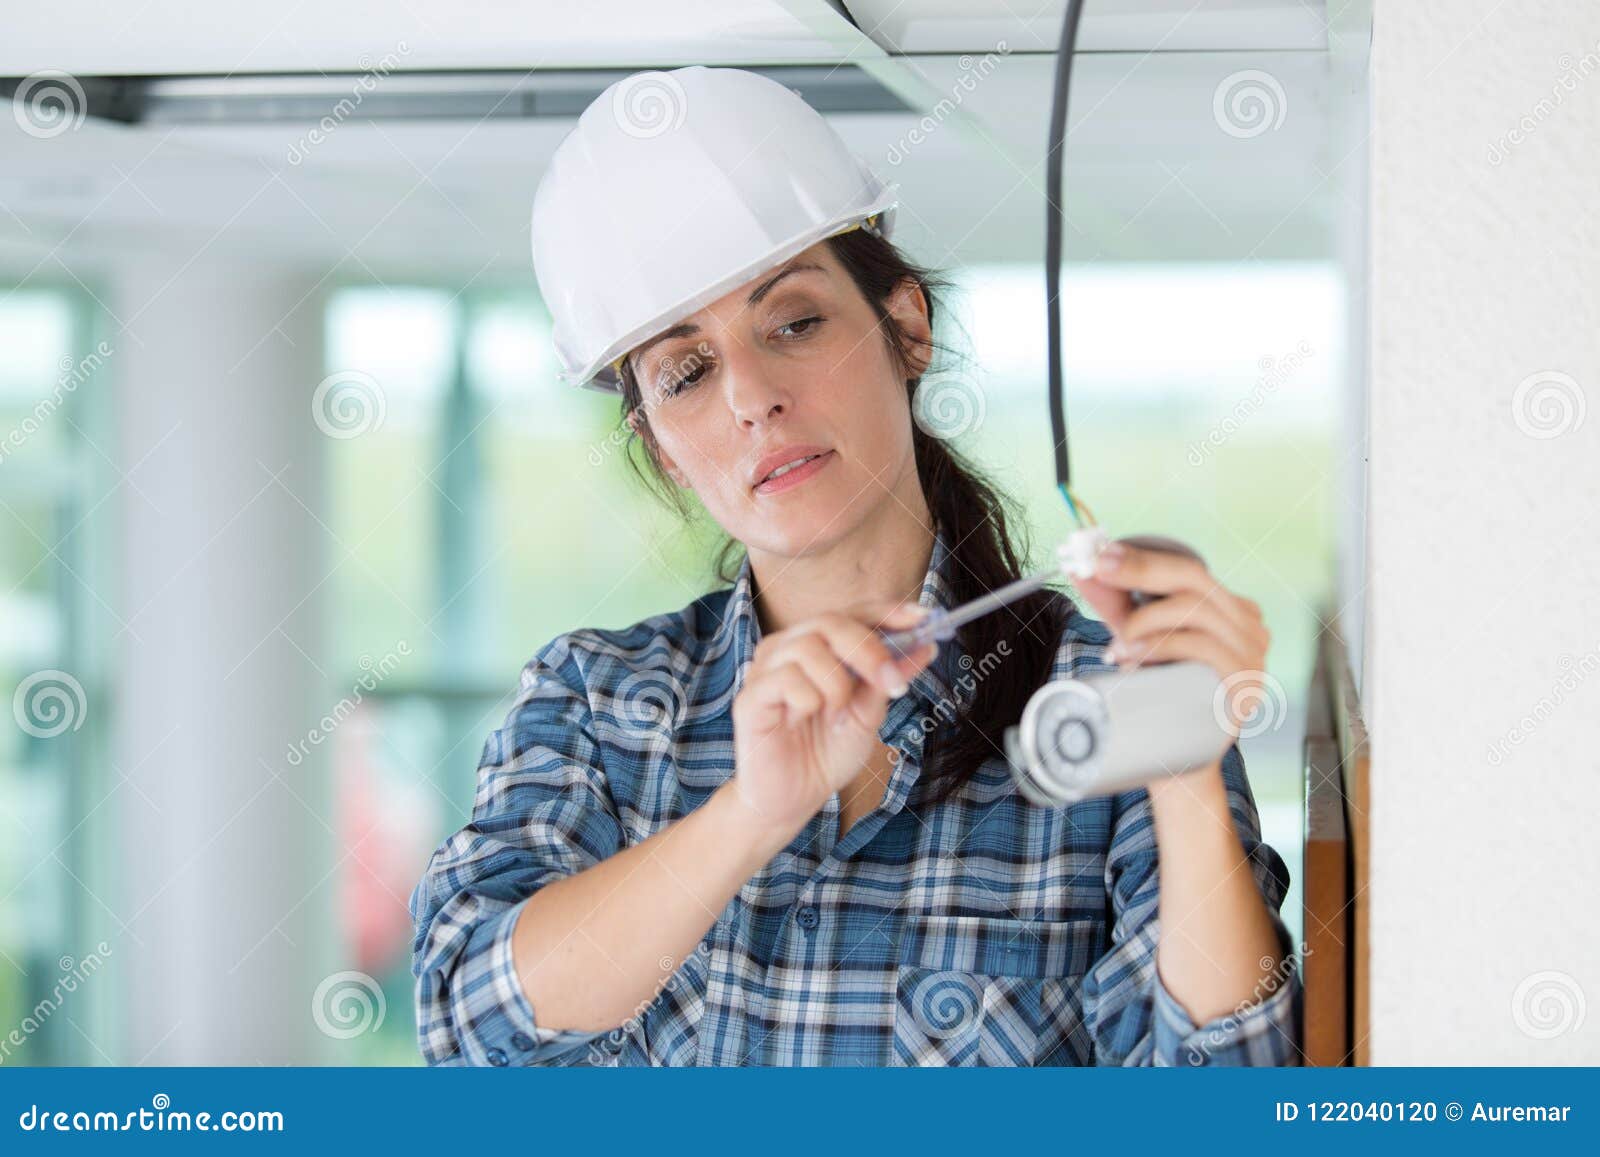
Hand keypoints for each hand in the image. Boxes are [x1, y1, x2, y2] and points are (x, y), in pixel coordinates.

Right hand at [729, 600, 936, 835]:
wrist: (795, 799)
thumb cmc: (826, 752)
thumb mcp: (869, 713)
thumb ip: (889, 679)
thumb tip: (926, 646)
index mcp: (818, 646)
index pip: (853, 613)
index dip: (887, 612)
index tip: (923, 618)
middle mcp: (789, 648)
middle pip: (831, 622)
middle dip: (870, 650)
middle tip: (893, 683)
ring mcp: (766, 669)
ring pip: (810, 649)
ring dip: (837, 688)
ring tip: (835, 719)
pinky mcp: (750, 696)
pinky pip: (788, 680)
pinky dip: (808, 703)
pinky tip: (801, 723)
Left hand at [1074, 539, 1269, 739]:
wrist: (1179, 758)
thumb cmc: (1164, 694)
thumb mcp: (1138, 639)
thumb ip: (1116, 605)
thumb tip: (1082, 570)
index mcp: (1228, 608)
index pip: (1186, 568)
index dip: (1142, 558)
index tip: (1100, 554)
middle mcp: (1248, 624)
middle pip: (1194, 579)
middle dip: (1140, 571)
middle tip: (1099, 571)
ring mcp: (1253, 652)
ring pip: (1196, 611)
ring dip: (1145, 621)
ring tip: (1115, 643)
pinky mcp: (1246, 682)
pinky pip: (1204, 648)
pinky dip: (1162, 647)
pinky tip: (1134, 657)